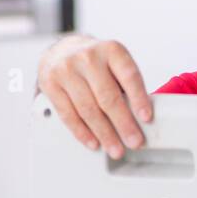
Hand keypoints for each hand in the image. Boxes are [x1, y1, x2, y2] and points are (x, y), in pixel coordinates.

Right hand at [36, 34, 151, 156]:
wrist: (62, 51)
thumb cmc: (95, 61)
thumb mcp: (115, 62)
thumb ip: (127, 84)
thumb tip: (140, 117)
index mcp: (111, 50)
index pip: (129, 76)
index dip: (139, 99)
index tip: (146, 118)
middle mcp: (88, 57)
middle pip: (107, 97)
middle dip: (123, 124)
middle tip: (134, 141)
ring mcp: (67, 70)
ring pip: (87, 109)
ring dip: (104, 134)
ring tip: (115, 148)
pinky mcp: (50, 84)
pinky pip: (68, 114)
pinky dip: (82, 132)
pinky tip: (94, 142)